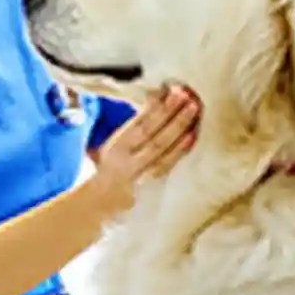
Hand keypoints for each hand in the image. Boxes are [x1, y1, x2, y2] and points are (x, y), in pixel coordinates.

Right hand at [91, 85, 202, 212]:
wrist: (101, 204)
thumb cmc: (114, 169)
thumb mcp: (116, 146)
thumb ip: (135, 128)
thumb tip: (158, 100)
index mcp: (116, 145)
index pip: (137, 122)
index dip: (155, 106)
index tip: (172, 89)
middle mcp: (125, 158)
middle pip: (149, 133)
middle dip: (168, 113)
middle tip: (186, 95)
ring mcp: (137, 173)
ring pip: (159, 148)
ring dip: (177, 127)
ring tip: (192, 109)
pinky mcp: (150, 185)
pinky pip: (165, 165)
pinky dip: (178, 151)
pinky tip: (191, 137)